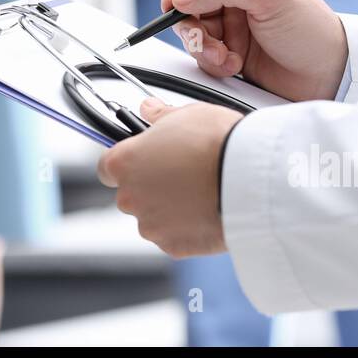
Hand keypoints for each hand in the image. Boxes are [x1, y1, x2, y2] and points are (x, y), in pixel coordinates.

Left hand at [97, 98, 240, 257]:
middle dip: (150, 186)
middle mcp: (130, 197)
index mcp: (124, 162)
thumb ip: (160, 116)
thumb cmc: (218, 143)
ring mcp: (150, 225)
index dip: (126, 163)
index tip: (143, 160)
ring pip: (152, 217)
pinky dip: (186, 228)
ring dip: (168, 208)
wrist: (249, 179)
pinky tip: (207, 210)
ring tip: (199, 191)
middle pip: (131, 194)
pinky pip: (174, 236)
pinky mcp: (173, 246)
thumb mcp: (187, 114)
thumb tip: (149, 110)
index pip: (108, 167)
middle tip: (181, 173)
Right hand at [160, 0, 347, 101]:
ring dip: (203, 48)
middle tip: (200, 39)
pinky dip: (214, 63)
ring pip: (193, 34)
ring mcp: (232, 27)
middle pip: (188, 4)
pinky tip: (235, 66)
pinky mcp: (232, 54)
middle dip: (190, 24)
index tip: (171, 5)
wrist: (330, 74)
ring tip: (225, 57)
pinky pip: (204, 57)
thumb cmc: (309, 28)